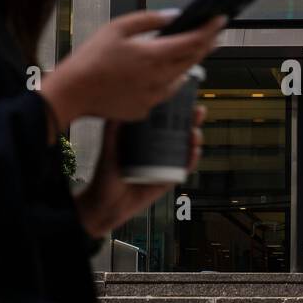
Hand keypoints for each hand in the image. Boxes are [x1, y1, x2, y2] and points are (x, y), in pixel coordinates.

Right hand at [42, 11, 224, 127]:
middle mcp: (159, 78)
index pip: (193, 41)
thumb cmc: (90, 59)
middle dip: (206, 45)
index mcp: (153, 55)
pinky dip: (168, 81)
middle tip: (213, 34)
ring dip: (188, 64)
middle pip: (192, 60)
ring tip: (189, 52)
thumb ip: (149, 20)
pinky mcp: (145, 109)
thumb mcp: (117, 27)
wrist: (73, 92)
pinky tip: (163, 74)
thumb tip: (173, 16)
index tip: (220, 21)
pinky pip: (164, 93)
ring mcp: (153, 96)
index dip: (210, 30)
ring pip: (181, 78)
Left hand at [72, 105, 205, 238]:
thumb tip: (118, 107)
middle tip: (197, 112)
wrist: (106, 204)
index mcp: (144, 139)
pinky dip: (191, 160)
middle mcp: (156, 150)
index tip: (183, 98)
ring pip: (185, 149)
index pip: (164, 120)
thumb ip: (112, 128)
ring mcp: (164, 165)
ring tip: (194, 133)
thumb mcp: (108, 147)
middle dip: (191, 121)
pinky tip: (193, 152)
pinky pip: (184, 169)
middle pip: (179, 132)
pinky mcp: (168, 180)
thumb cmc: (105, 176)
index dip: (175, 109)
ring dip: (194, 139)